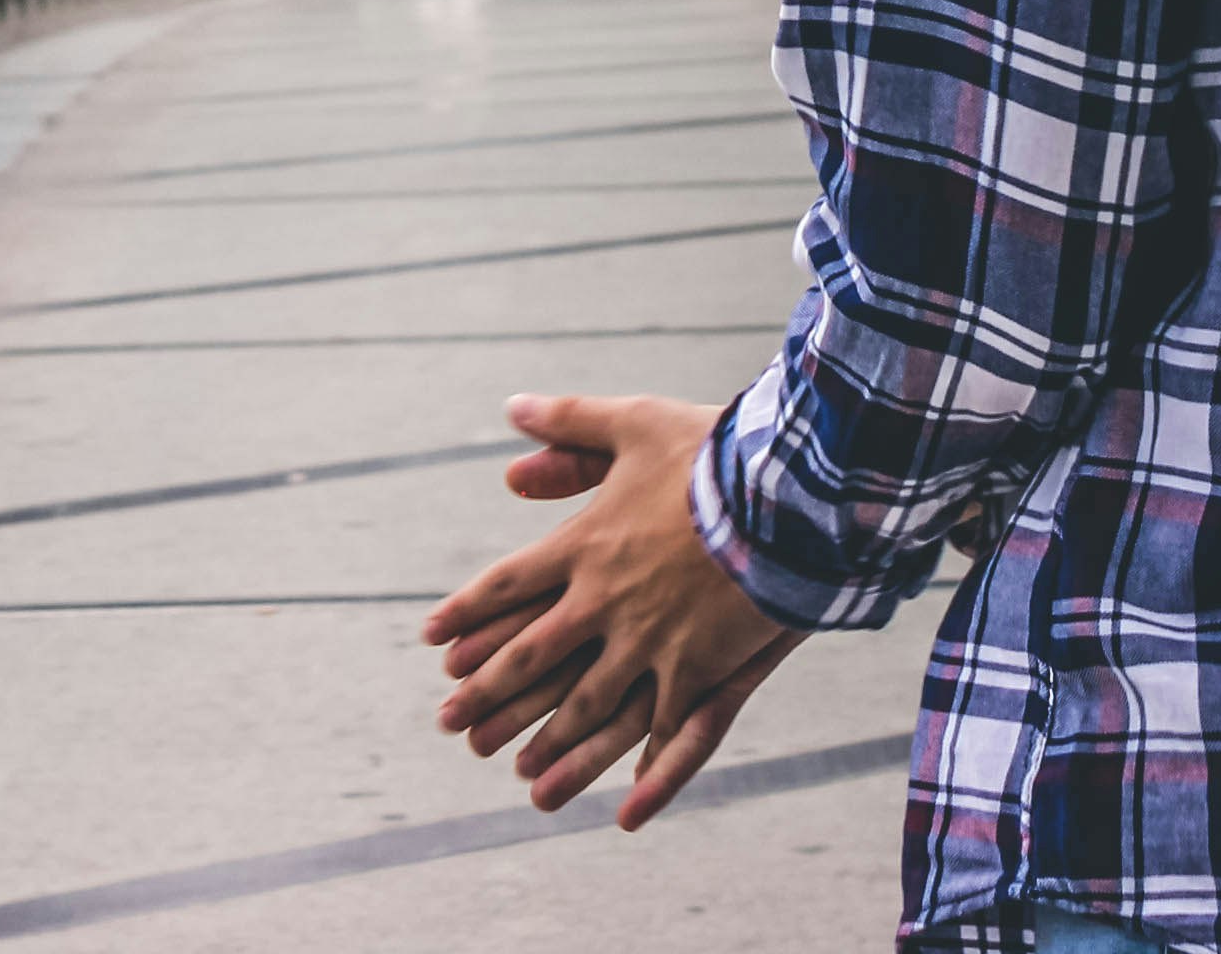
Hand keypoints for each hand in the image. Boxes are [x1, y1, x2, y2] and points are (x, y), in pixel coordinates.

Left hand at [419, 393, 797, 827]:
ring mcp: (650, 642)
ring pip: (588, 706)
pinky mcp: (700, 669)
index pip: (505, 587)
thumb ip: (570, 424)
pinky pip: (667, 733)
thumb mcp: (633, 423)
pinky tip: (628, 810)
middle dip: (488, 695)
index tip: (433, 642)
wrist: (786, 491)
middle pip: (532, 657)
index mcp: (582, 545)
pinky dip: (648, 775)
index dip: (467, 616)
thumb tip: (511, 410)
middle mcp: (603, 602)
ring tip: (522, 778)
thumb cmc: (711, 452)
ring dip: (552, 745)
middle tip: (451, 725)